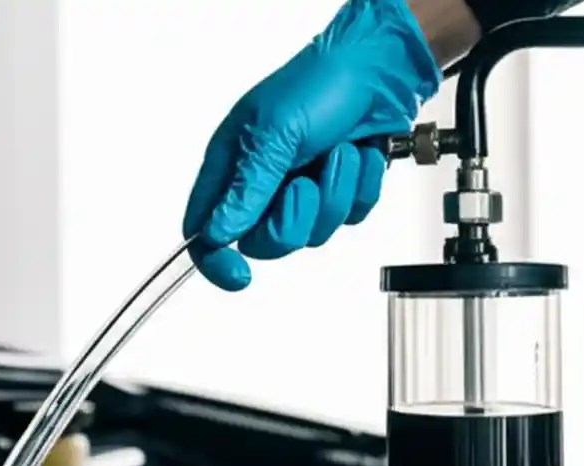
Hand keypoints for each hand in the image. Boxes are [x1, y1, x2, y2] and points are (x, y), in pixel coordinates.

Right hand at [183, 0, 442, 290]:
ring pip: (311, 235)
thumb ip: (247, 187)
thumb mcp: (275, 132)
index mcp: (231, 165)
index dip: (214, 259)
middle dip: (293, 218)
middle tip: (305, 183)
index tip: (238, 276)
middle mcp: (261, 184)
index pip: (204, 229)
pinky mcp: (337, 195)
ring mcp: (301, 192)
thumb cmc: (319, 84)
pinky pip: (348, 219)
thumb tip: (218, 231)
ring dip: (333, 194)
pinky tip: (357, 155)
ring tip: (338, 153)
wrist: (379, 71)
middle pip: (263, 242)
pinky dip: (359, 188)